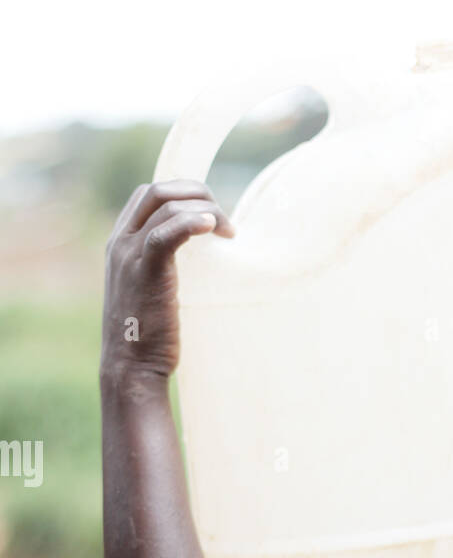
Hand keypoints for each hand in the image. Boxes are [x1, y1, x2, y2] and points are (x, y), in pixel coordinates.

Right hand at [100, 181, 233, 384]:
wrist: (130, 367)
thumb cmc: (147, 337)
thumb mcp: (150, 293)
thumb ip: (162, 271)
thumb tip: (200, 264)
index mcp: (120, 243)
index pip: (149, 194)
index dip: (184, 193)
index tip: (212, 216)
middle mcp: (120, 243)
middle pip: (158, 190)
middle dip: (197, 193)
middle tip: (225, 221)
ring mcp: (130, 255)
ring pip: (166, 206)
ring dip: (205, 209)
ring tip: (229, 233)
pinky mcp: (146, 271)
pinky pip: (166, 232)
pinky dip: (192, 222)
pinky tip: (213, 227)